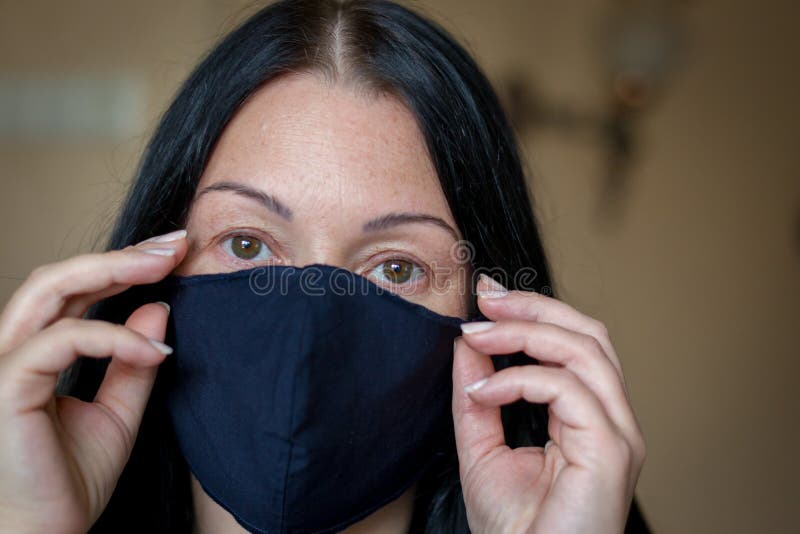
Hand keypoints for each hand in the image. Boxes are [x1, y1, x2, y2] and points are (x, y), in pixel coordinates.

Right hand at [0, 230, 187, 531]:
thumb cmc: (69, 481)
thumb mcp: (120, 412)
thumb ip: (132, 362)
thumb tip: (157, 308)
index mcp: (34, 353)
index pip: (75, 291)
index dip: (122, 266)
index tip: (174, 252)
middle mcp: (10, 350)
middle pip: (60, 278)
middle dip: (121, 254)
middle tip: (176, 243)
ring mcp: (1, 365)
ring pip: (49, 290)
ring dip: (113, 269)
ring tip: (166, 263)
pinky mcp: (4, 386)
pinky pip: (62, 341)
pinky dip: (114, 339)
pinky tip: (156, 350)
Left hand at [453, 275, 645, 533]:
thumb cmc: (515, 527)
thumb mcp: (482, 446)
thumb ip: (479, 394)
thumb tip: (468, 343)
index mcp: (589, 417)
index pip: (575, 343)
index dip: (532, 312)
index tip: (485, 299)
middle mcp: (612, 419)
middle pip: (589, 333)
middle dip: (533, 307)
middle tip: (485, 298)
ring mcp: (617, 432)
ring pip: (585, 349)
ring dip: (524, 331)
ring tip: (478, 333)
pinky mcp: (610, 448)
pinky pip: (567, 388)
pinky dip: (519, 379)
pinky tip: (483, 391)